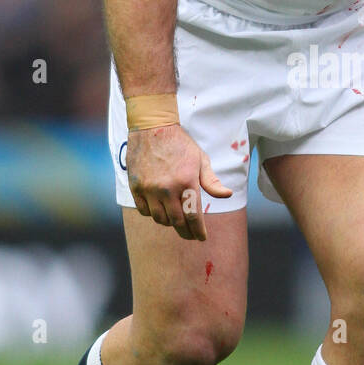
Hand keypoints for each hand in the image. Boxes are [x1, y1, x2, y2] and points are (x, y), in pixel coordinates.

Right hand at [126, 125, 231, 239]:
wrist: (152, 127)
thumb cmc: (180, 143)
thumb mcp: (200, 159)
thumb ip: (212, 181)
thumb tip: (227, 195)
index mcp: (187, 181)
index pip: (194, 216)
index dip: (198, 231)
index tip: (202, 237)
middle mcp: (167, 188)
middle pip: (177, 222)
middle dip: (186, 232)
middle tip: (190, 235)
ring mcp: (149, 188)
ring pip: (159, 219)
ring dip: (169, 223)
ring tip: (176, 220)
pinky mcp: (136, 187)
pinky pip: (144, 210)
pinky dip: (153, 214)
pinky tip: (160, 210)